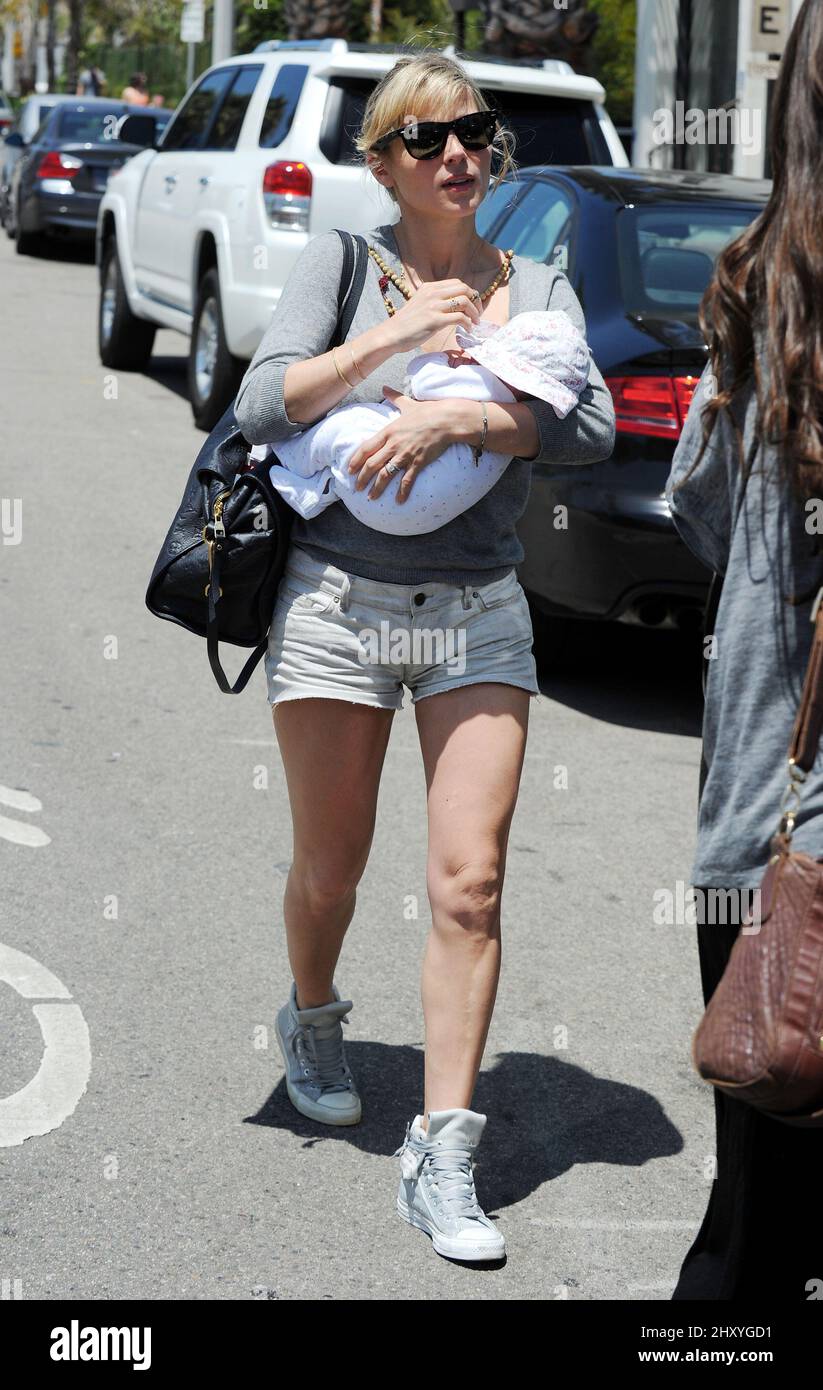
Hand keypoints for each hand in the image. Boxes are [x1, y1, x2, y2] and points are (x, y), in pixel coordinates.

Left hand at [346, 387, 454, 501]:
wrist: (447, 419)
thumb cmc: (428, 411)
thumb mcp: (408, 404)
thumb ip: (394, 397)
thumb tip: (385, 388)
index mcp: (388, 431)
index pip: (366, 448)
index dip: (356, 460)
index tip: (349, 470)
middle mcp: (394, 445)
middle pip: (372, 464)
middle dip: (362, 478)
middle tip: (357, 488)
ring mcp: (405, 455)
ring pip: (386, 475)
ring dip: (377, 488)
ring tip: (372, 498)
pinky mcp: (418, 462)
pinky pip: (407, 480)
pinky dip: (402, 492)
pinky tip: (399, 502)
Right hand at [380, 279, 481, 353]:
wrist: (392, 334)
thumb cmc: (406, 323)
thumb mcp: (420, 303)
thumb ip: (435, 300)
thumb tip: (453, 304)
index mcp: (430, 287)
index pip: (457, 283)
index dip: (470, 293)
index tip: (473, 305)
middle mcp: (433, 293)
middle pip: (464, 289)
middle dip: (476, 301)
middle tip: (478, 314)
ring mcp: (434, 306)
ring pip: (464, 302)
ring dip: (474, 313)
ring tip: (475, 323)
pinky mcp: (435, 320)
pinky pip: (460, 318)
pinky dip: (468, 324)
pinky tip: (468, 329)